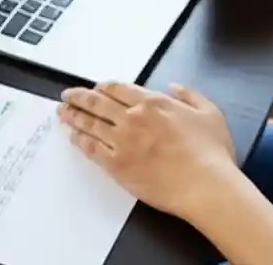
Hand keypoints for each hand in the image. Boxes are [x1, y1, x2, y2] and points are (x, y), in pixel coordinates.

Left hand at [58, 81, 237, 219]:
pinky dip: (80, 141)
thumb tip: (174, 87)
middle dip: (79, 97)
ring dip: (73, 117)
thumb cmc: (211, 152)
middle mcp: (133, 118)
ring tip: (62, 113)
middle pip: (98, 102)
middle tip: (67, 95)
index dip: (103, 87)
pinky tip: (74, 138)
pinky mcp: (117, 165)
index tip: (95, 88)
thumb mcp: (210, 112)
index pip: (119, 88)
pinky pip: (92, 149)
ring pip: (90, 124)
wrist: (204, 185)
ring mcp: (122, 142)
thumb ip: (190, 95)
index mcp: (154, 103)